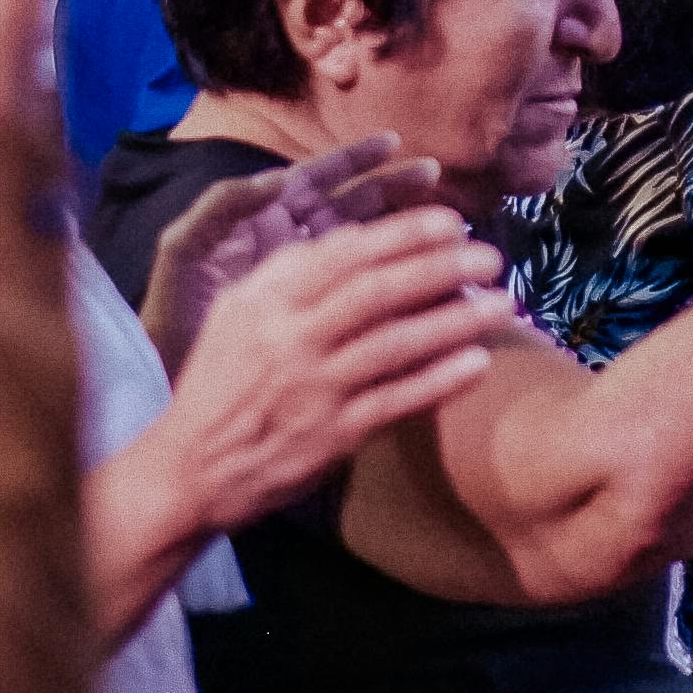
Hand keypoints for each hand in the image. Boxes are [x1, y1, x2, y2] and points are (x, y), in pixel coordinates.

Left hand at [135, 134, 455, 377]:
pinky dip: (397, 281)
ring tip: (446, 223)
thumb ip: (220, 208)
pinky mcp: (329, 319)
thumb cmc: (173, 313)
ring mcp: (315, 284)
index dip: (356, 160)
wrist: (176, 384)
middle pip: (355, 206)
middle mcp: (296, 246)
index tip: (393, 143)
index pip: (319, 180)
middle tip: (434, 175)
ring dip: (404, 232)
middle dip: (394, 188)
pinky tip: (430, 277)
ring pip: (369, 246)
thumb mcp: (183, 254)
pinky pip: (369, 293)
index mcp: (266, 222)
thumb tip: (274, 177)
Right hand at [135, 205, 510, 530]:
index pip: (345, 253)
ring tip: (504, 304)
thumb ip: (289, 273)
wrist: (188, 469)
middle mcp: (290, 340)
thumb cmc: (221, 382)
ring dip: (456, 321)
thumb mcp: (236, 313)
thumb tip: (359, 238)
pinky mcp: (331, 436)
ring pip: (395, 345)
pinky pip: (397, 402)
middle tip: (491, 257)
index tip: (454, 222)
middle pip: (377, 292)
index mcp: (266, 301)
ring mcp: (313, 390)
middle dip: (441, 268)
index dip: (404, 233)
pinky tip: (478, 362)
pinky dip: (440, 380)